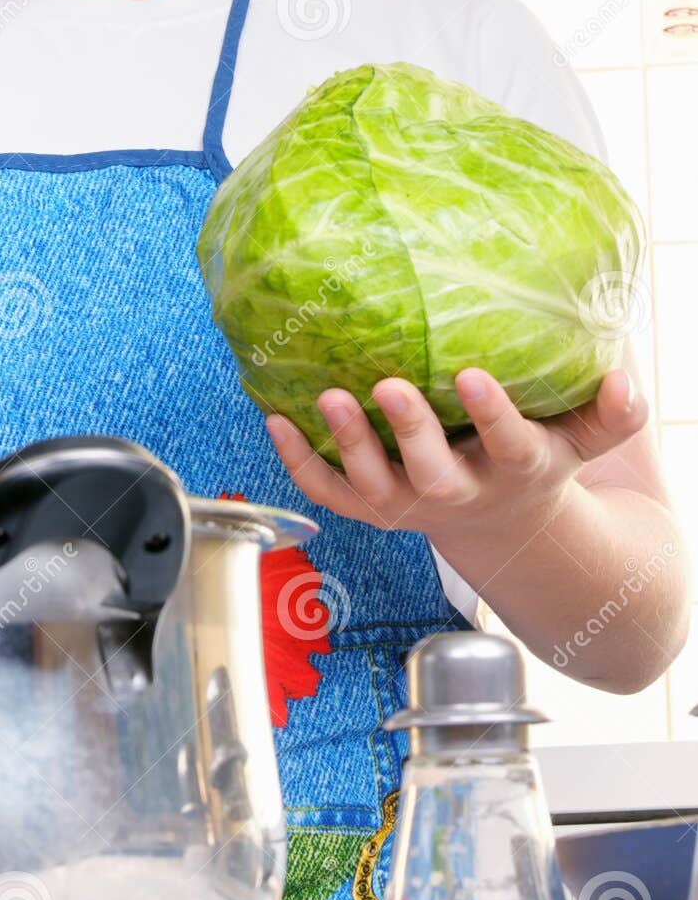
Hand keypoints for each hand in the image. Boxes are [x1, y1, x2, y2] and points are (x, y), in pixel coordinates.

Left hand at [265, 367, 648, 540]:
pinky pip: (330, 492)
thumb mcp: (581, 442)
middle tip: (387, 384)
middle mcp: (457, 493)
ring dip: (347, 445)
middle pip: (430, 477)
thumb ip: (610, 415)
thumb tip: (625, 378)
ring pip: (373, 489)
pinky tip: (274, 418)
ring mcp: (409, 505)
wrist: (500, 525)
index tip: (472, 374)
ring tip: (326, 397)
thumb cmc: (538, 461)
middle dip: (408, 432)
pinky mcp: (371, 508)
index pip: (509, 446)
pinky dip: (299, 462)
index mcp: (513, 470)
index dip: (491, 415)